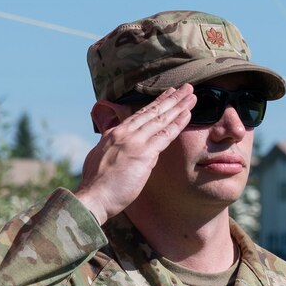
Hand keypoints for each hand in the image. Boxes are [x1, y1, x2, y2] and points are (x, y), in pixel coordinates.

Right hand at [75, 84, 196, 223]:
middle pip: (152, 111)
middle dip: (171, 98)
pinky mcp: (143, 153)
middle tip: (185, 87)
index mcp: (113, 134)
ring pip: (161, 118)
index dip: (156, 104)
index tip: (167, 95)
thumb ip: (114, 149)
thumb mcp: (101, 159)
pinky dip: (178, 122)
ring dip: (178, 105)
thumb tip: (124, 149)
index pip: (139, 115)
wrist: (93, 197)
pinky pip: (165, 134)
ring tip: (192, 95)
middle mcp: (124, 133)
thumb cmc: (97, 185)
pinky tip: (188, 113)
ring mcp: (134, 141)